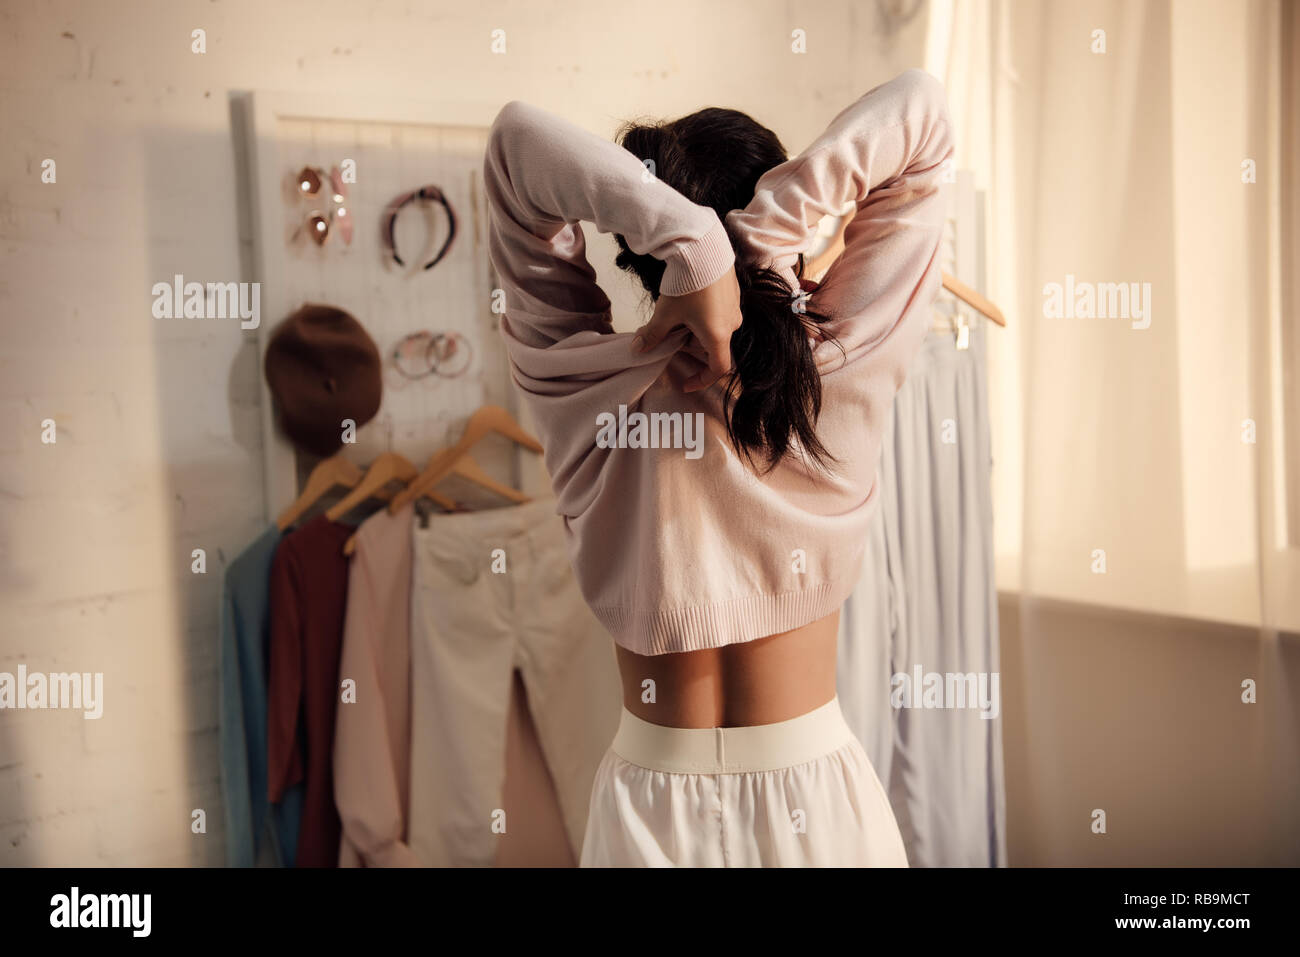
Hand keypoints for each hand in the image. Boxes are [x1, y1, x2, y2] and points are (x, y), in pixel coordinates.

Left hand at [631, 268, 741, 392]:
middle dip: (691, 346)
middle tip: (671, 337)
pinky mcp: (734, 291)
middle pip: (713, 346)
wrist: (703, 247)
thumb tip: (637, 349)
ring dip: (697, 329)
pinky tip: (690, 299)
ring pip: (716, 328)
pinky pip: (720, 312)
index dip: (702, 380)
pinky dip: (705, 315)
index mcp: (718, 335)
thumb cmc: (688, 284)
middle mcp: (732, 324)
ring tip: (677, 314)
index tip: (686, 383)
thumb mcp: (666, 313)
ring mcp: (735, 307)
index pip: (717, 369)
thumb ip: (653, 334)